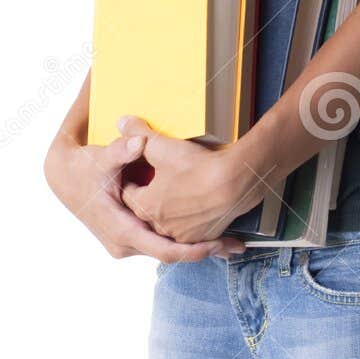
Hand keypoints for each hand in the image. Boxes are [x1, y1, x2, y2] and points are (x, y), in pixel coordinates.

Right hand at [43, 131, 244, 261]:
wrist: (66, 178)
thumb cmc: (85, 168)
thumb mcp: (102, 160)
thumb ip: (121, 151)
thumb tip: (137, 141)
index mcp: (121, 231)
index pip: (164, 250)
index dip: (193, 250)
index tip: (218, 245)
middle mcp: (125, 245)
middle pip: (172, 254)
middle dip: (204, 250)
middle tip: (236, 246)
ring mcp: (128, 245)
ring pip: (169, 251)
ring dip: (198, 247)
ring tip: (232, 243)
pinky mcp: (133, 239)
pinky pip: (163, 244)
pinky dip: (186, 241)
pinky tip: (213, 237)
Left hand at [116, 115, 260, 247]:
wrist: (237, 182)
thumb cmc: (198, 167)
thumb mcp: (163, 146)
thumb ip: (138, 134)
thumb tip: (123, 122)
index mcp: (146, 206)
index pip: (129, 195)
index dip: (135, 179)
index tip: (142, 171)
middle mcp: (162, 226)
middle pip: (149, 210)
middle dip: (153, 196)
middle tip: (162, 180)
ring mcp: (184, 233)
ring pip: (171, 222)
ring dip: (173, 210)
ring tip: (182, 191)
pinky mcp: (205, 236)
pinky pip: (193, 230)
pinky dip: (194, 218)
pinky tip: (200, 202)